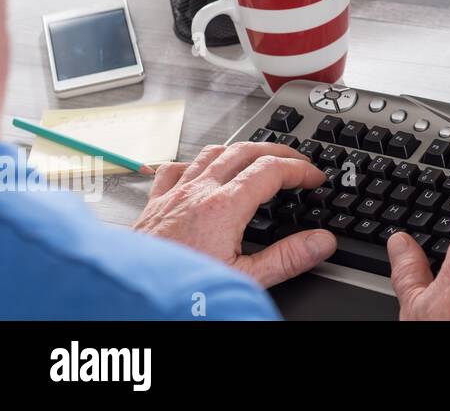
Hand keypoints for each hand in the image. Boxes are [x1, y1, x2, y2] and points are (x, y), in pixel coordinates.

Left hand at [134, 142, 337, 286]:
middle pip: (245, 150)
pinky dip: (196, 162)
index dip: (299, 169)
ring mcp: (172, 195)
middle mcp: (197, 192)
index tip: (314, 178)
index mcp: (223, 206)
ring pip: (212, 152)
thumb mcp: (244, 280)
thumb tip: (320, 242)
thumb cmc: (179, 291)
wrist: (127, 301)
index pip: (271, 169)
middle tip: (297, 161)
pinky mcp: (153, 205)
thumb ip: (287, 258)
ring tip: (258, 157)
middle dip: (278, 151)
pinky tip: (201, 169)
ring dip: (241, 149)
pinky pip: (175, 168)